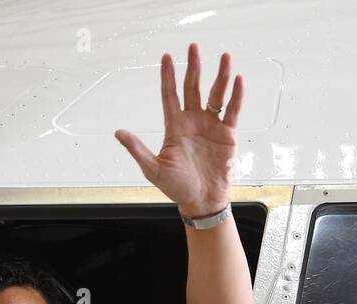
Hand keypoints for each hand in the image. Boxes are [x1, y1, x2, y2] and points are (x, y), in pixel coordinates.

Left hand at [114, 43, 243, 218]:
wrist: (202, 202)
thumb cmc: (177, 188)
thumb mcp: (153, 168)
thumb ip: (137, 149)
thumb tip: (119, 132)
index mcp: (175, 127)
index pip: (170, 95)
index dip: (168, 76)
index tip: (166, 56)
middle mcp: (193, 121)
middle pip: (193, 87)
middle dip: (194, 66)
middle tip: (194, 46)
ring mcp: (211, 126)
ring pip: (216, 94)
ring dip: (220, 76)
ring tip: (225, 57)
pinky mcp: (227, 135)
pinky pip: (232, 110)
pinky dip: (236, 96)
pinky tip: (237, 79)